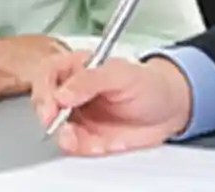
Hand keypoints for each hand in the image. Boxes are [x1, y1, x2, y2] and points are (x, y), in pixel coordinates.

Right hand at [31, 52, 192, 155]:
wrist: (171, 110)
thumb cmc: (149, 84)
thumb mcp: (122, 74)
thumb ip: (90, 80)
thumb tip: (62, 92)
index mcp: (75, 68)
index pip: (47, 74)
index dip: (44, 88)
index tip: (52, 104)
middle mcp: (71, 91)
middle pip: (43, 100)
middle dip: (46, 112)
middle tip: (54, 121)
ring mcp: (78, 115)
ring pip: (54, 125)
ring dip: (59, 133)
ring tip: (70, 137)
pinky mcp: (87, 136)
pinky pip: (73, 144)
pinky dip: (75, 146)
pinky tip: (82, 143)